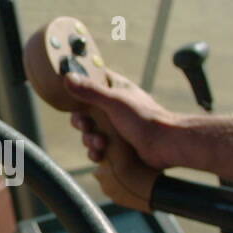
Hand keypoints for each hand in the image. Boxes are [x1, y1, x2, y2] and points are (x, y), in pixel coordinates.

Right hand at [64, 70, 178, 169]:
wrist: (165, 145)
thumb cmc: (144, 118)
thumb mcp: (114, 102)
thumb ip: (90, 91)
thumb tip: (67, 77)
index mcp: (115, 89)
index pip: (91, 82)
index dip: (79, 89)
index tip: (72, 97)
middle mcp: (114, 106)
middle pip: (85, 112)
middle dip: (82, 122)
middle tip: (86, 126)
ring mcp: (116, 126)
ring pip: (90, 132)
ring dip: (90, 140)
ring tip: (101, 143)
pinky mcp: (117, 145)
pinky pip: (97, 148)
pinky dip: (96, 152)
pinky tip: (100, 154)